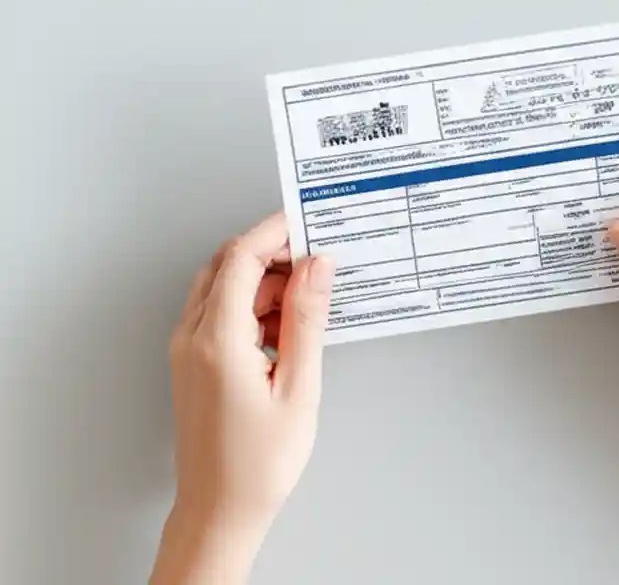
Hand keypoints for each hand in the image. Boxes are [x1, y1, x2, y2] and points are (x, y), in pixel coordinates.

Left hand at [153, 213, 332, 583]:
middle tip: (317, 260)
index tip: (309, 224)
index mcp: (217, 340)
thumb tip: (317, 267)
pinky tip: (286, 329)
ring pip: (222, 287)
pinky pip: (218, 313)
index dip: (275, 233)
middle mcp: (192, 337)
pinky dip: (252, 306)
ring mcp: (187, 350)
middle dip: (272, 253)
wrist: (221, 508)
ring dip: (264, 281)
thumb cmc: (260, 462)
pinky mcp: (192, 362)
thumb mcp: (299, 386)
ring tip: (309, 303)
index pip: (241, 259)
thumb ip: (307, 319)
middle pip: (227, 265)